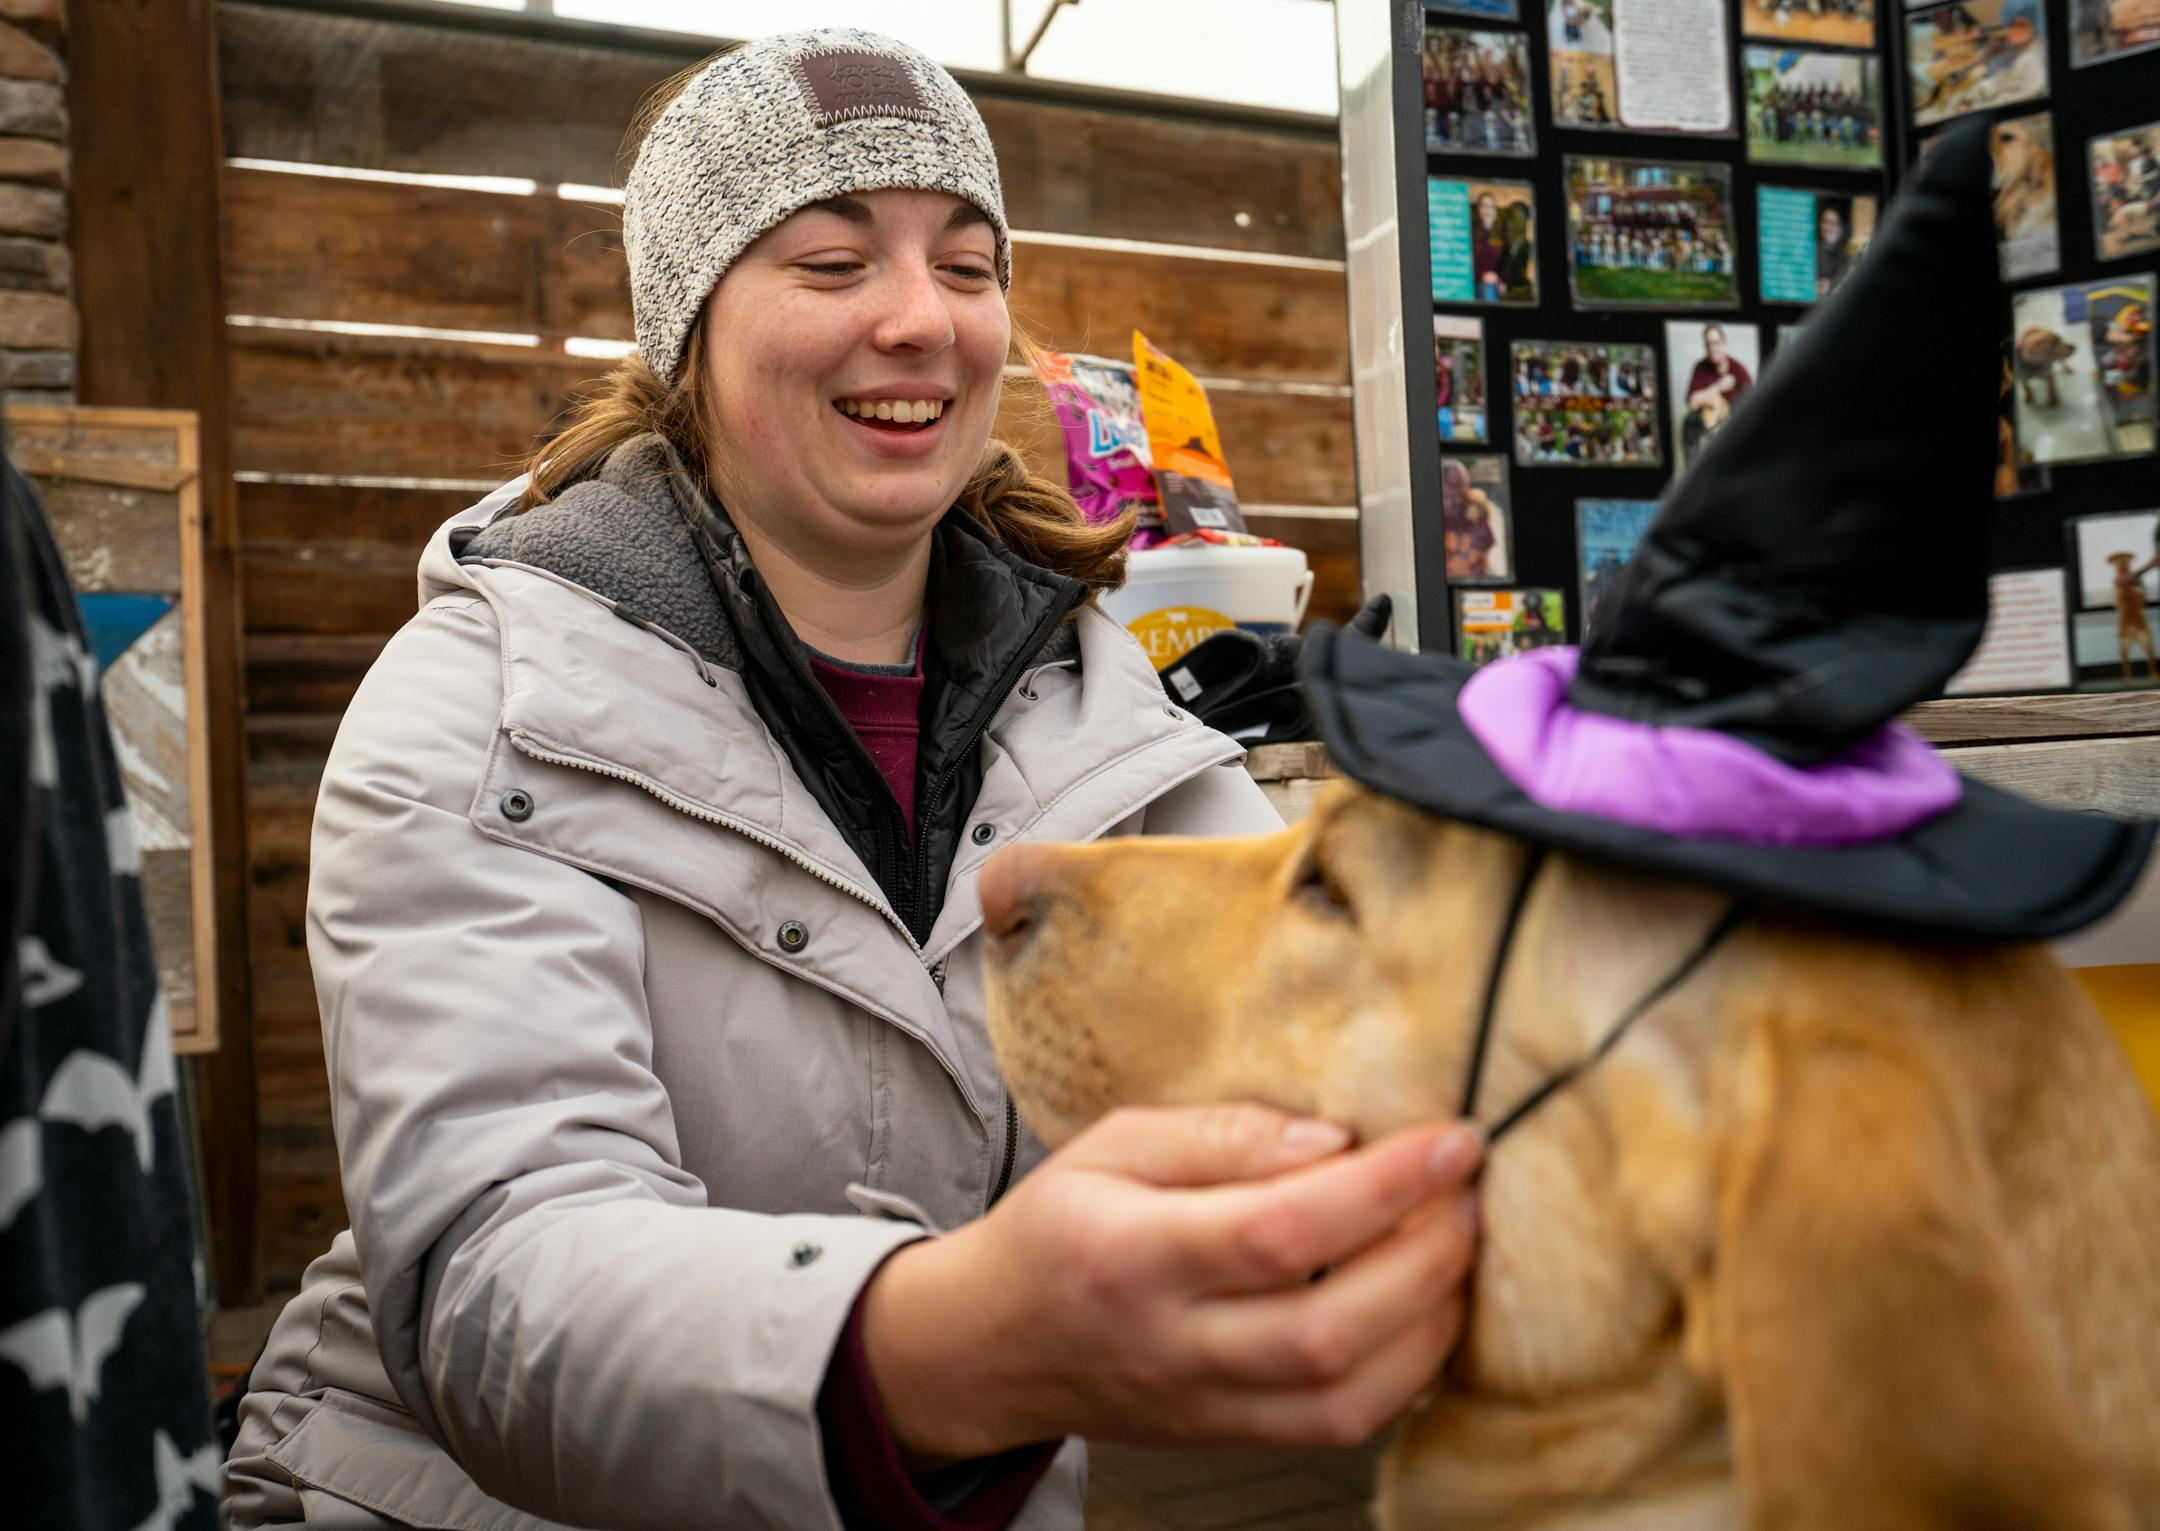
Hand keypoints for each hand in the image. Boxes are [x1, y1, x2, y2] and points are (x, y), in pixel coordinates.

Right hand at [860, 1104, 1480, 1462]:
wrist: (994, 1345)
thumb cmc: (1060, 1227)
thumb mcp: (1112, 1143)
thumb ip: (1218, 1133)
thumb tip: (1332, 1138)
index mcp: (1133, 1255)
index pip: (1275, 1231)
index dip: (1380, 1189)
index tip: (1452, 1141)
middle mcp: (1174, 1345)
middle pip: (1327, 1328)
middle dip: (1427, 1257)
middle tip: (1469, 1192)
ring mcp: (1207, 1406)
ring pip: (1349, 1396)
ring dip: (1431, 1321)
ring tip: (1456, 1246)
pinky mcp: (1235, 1438)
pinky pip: (1343, 1425)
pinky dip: (1407, 1369)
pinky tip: (1425, 1307)